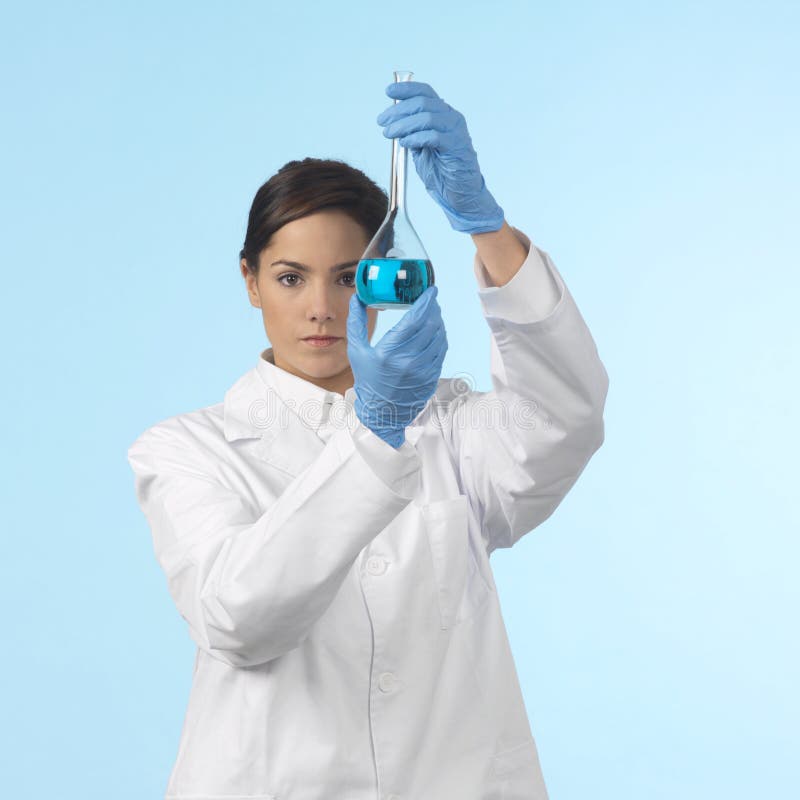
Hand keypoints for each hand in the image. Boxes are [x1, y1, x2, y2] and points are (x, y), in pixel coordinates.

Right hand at [346, 286, 447, 448]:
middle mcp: (409, 361)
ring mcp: (423, 370)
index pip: (415, 320)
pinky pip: (441, 351)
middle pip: (431, 325)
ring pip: (439, 337)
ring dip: (438, 321)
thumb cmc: (368, 381)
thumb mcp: (356, 352)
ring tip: (433, 313)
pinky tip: (434, 331)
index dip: (426, 302)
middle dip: (434, 308)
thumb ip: (356, 322)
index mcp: (389, 353)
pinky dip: (440, 337)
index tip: (431, 290)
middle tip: (431, 298)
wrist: (381, 414)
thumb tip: (358, 297)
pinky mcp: (432, 377)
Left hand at [376, 80, 504, 234]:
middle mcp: (451, 118)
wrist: (460, 192)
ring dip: (404, 124)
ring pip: (427, 117)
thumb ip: (411, 132)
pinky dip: (416, 138)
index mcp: (443, 114)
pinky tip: (405, 143)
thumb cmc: (441, 170)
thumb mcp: (421, 146)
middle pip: (422, 103)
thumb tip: (392, 121)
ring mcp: (456, 132)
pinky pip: (434, 136)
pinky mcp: (456, 147)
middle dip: (398, 111)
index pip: (425, 92)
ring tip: (390, 133)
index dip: (406, 89)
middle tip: (382, 121)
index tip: (388, 91)